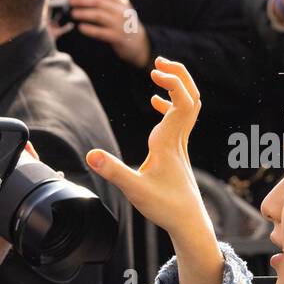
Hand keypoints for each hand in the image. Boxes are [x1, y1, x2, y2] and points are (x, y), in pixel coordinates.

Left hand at [70, 0, 150, 67]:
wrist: (141, 44)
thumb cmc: (125, 26)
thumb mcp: (121, 10)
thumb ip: (107, 4)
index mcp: (122, 2)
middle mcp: (122, 11)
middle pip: (98, 2)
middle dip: (82, 0)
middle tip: (71, 2)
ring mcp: (120, 24)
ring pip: (98, 15)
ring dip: (83, 13)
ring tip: (73, 13)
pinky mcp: (118, 37)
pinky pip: (101, 32)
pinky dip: (89, 29)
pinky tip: (81, 28)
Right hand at [85, 59, 222, 283]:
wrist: (188, 223)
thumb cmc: (165, 207)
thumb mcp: (134, 190)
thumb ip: (113, 171)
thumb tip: (91, 155)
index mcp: (169, 142)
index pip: (183, 102)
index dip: (173, 82)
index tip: (154, 72)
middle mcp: (178, 139)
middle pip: (191, 98)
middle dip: (179, 75)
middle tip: (160, 61)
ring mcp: (179, 145)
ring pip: (187, 107)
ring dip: (176, 87)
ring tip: (157, 72)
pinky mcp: (176, 152)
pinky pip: (178, 120)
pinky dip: (168, 105)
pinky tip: (154, 101)